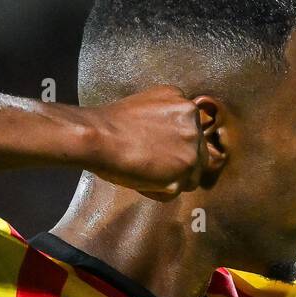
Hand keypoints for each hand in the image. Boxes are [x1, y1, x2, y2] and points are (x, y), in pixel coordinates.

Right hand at [85, 85, 207, 199]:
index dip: (174, 145)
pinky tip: (140, 179)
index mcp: (185, 107)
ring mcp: (190, 153)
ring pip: (191, 176)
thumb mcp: (148, 104)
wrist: (98, 137)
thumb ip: (168, 117)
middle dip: (177, 163)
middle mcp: (194, 127)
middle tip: (151, 163)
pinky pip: (174, 192)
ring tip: (145, 172)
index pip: (192, 134)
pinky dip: (157, 191)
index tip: (157, 148)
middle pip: (197, 156)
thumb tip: (172, 137)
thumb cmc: (112, 122)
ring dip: (170, 179)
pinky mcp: (182, 176)